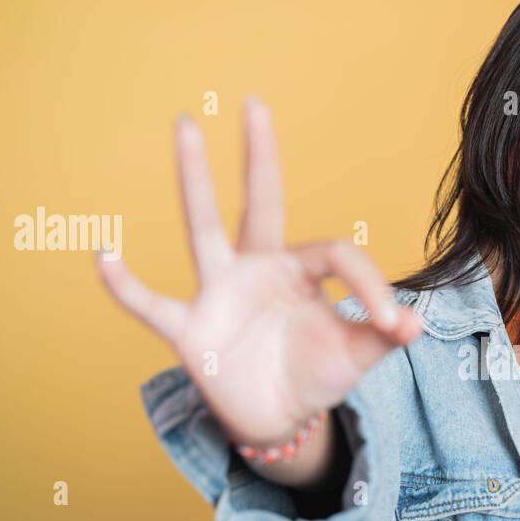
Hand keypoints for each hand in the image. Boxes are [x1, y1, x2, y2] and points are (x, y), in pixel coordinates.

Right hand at [95, 97, 422, 445]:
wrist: (278, 418)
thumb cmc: (315, 375)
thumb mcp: (356, 357)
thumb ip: (384, 337)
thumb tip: (416, 323)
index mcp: (302, 272)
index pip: (336, 254)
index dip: (368, 284)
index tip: (390, 322)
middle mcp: (258, 268)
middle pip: (259, 202)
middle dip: (258, 156)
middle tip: (254, 103)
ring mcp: (220, 292)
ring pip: (203, 228)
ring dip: (194, 179)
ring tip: (186, 125)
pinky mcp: (189, 328)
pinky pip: (149, 304)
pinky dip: (125, 285)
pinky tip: (103, 256)